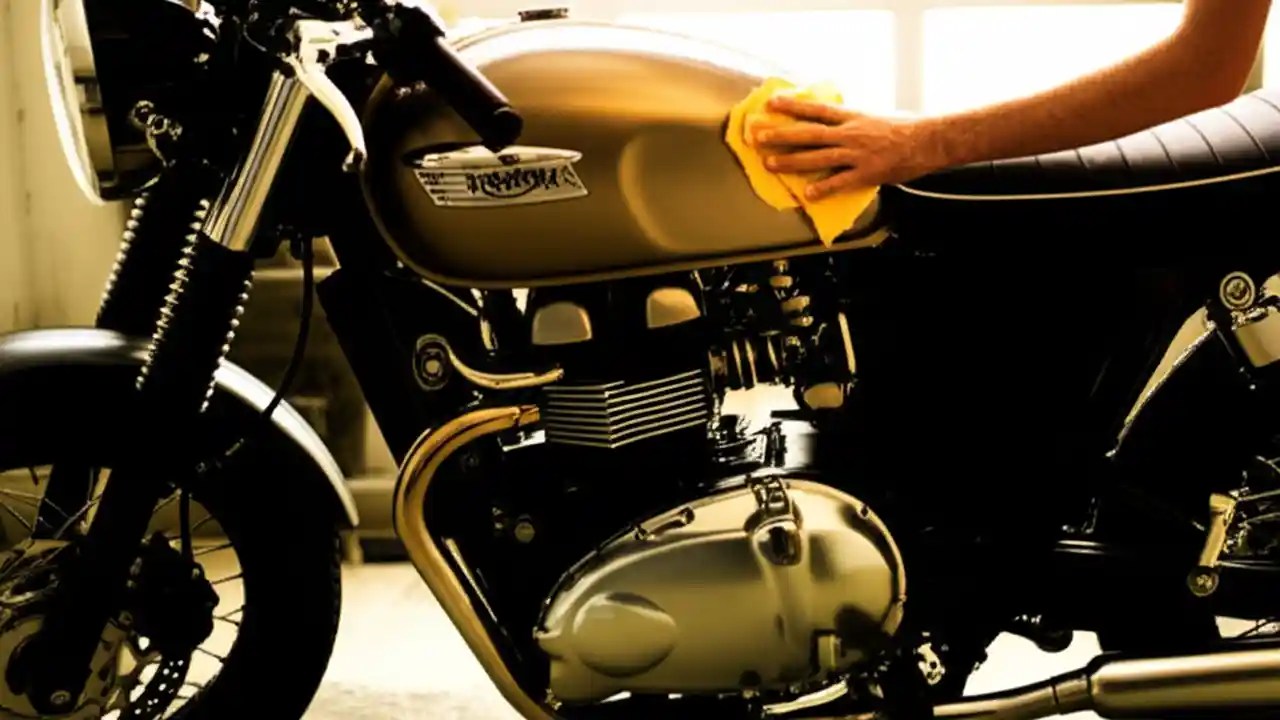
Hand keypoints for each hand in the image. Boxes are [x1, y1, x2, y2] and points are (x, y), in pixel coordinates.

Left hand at [753, 96, 946, 199]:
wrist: (929, 140)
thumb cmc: (905, 127)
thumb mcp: (875, 116)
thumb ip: (852, 121)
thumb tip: (834, 121)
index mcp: (853, 117)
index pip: (817, 109)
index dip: (793, 106)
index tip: (772, 103)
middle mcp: (850, 133)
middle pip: (809, 133)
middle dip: (781, 135)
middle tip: (758, 136)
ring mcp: (857, 154)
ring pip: (818, 157)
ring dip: (791, 160)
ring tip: (769, 164)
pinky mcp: (866, 173)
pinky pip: (840, 182)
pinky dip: (823, 187)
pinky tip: (807, 193)